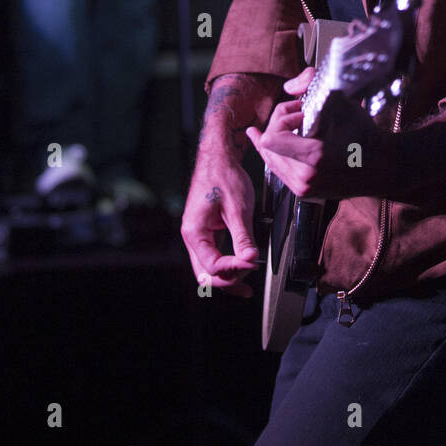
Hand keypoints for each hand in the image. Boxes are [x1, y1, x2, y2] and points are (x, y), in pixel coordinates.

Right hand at [181, 156, 259, 298]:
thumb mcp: (238, 208)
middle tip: (249, 284)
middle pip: (205, 272)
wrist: (218, 157)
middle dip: (227, 281)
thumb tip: (250, 260)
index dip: (234, 270)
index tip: (253, 265)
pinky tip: (239, 270)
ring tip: (246, 288)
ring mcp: (198, 234)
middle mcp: (192, 236)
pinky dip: (225, 266)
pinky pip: (213, 255)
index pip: (212, 265)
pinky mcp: (206, 231)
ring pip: (208, 267)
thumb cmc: (224, 176)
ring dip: (226, 278)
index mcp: (194, 232)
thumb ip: (243, 237)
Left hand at [247, 66, 397, 200]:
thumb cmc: (364, 135)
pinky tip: (270, 140)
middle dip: (279, 125)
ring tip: (295, 125)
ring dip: (278, 138)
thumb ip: (312, 82)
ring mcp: (304, 188)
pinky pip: (278, 171)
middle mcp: (306, 177)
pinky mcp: (304, 193)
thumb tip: (288, 87)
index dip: (281, 119)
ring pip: (270, 158)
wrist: (382, 166)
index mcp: (314, 156)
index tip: (300, 113)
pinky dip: (277, 153)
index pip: (270, 139)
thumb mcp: (342, 102)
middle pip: (267, 146)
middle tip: (299, 115)